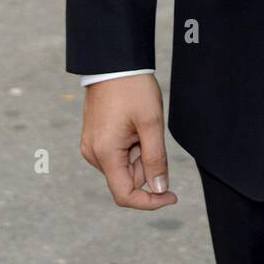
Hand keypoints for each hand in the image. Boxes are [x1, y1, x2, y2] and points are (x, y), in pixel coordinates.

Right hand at [80, 73, 177, 209]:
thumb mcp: (151, 123)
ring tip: (141, 123)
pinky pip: (117, 153)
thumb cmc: (133, 89)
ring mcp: (92, 146)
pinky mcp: (94, 138)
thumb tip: (159, 189)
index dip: (150, 201)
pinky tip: (134, 123)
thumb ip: (156, 159)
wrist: (114, 61)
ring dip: (139, 152)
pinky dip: (131, 144)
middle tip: (152, 133)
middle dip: (146, 163)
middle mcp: (93, 154)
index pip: (125, 195)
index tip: (172, 195)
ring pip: (124, 165)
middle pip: (128, 178)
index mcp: (105, 154)